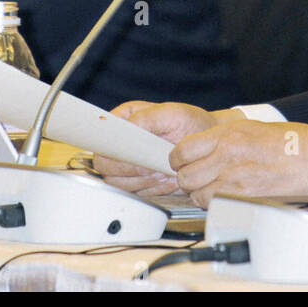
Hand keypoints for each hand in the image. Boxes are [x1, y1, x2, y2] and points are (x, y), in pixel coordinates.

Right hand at [92, 101, 233, 195]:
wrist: (206, 145)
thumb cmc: (190, 125)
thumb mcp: (173, 113)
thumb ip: (149, 117)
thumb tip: (129, 126)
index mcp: (124, 120)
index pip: (101, 137)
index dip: (109, 147)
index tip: (127, 151)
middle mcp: (122, 143)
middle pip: (105, 164)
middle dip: (129, 167)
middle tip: (150, 164)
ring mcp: (129, 165)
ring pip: (119, 182)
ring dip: (143, 180)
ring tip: (164, 170)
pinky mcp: (140, 182)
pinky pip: (137, 193)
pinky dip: (153, 189)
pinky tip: (168, 179)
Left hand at [169, 121, 307, 207]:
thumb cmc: (295, 142)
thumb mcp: (254, 128)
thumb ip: (226, 138)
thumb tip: (205, 147)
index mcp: (229, 135)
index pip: (183, 149)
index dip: (179, 158)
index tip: (183, 160)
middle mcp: (228, 156)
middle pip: (184, 174)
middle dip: (187, 176)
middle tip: (197, 175)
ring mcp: (236, 180)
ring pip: (196, 194)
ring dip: (200, 192)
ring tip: (213, 186)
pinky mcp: (245, 199)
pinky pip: (215, 205)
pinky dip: (215, 204)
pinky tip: (227, 195)